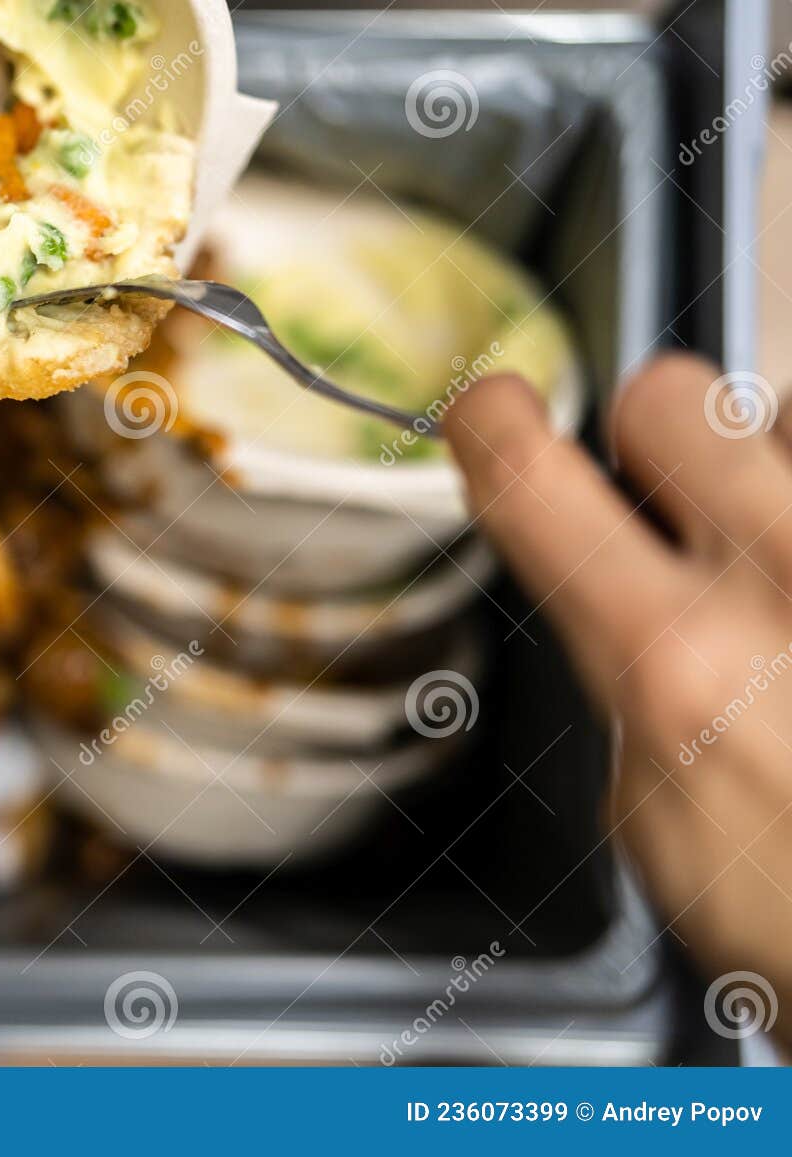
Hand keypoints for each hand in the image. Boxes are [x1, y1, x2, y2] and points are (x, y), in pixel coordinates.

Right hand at [448, 356, 791, 1051]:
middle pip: (673, 394)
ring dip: (775, 484)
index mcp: (677, 662)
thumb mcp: (650, 817)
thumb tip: (616, 592)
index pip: (534, 477)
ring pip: (789, 422)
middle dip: (656, 439)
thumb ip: (627, 674)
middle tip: (680, 509)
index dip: (493, 428)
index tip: (494, 416)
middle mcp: (788, 582)